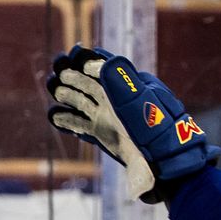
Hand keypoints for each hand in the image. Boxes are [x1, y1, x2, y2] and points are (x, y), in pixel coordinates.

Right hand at [46, 44, 219, 201]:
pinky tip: (55, 116)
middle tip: (58, 72)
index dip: (86, 59)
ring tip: (54, 89)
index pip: (102, 66)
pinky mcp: (101, 134)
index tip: (72, 56)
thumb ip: (123, 83)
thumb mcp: (143, 103)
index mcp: (126, 86)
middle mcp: (114, 99)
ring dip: (65, 94)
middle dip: (71, 75)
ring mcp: (106, 117)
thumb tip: (104, 60)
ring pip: (79, 101)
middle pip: (86, 81)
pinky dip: (66, 120)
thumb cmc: (158, 131)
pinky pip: (79, 124)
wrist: (166, 162)